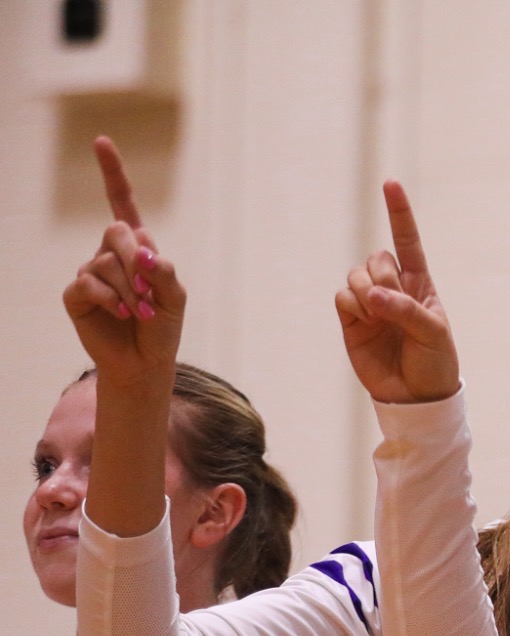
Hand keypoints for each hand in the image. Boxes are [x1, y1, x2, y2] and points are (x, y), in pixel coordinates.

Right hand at [62, 138, 185, 385]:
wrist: (145, 361)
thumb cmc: (163, 326)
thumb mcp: (176, 297)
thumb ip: (165, 271)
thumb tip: (144, 252)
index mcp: (138, 247)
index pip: (122, 203)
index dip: (112, 173)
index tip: (101, 141)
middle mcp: (110, 253)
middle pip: (117, 231)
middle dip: (137, 259)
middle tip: (151, 289)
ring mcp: (90, 271)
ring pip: (106, 262)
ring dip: (130, 290)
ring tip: (140, 312)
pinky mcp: (76, 293)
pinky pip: (89, 283)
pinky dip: (111, 299)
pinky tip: (120, 313)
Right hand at [334, 182, 458, 403]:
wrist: (416, 396)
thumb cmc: (435, 362)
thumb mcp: (433, 333)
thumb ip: (406, 309)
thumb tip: (372, 294)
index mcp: (420, 285)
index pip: (407, 242)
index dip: (399, 213)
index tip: (390, 183)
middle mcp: (393, 288)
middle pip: (375, 258)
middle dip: (382, 276)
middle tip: (393, 305)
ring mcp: (370, 303)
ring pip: (355, 275)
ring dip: (366, 292)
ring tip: (379, 316)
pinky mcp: (351, 320)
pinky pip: (342, 296)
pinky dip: (352, 305)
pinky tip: (365, 322)